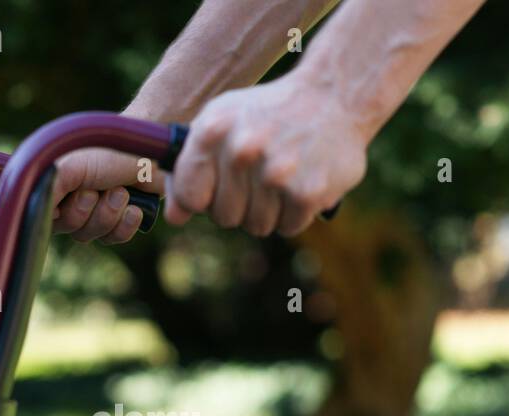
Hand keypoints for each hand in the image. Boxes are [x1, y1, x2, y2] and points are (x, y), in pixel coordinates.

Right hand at [51, 146, 162, 243]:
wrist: (148, 153)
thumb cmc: (106, 154)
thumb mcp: (71, 168)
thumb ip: (51, 190)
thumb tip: (45, 218)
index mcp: (55, 186)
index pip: (45, 216)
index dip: (61, 213)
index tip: (79, 196)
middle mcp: (70, 201)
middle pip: (69, 229)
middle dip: (87, 211)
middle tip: (98, 189)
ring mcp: (94, 213)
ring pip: (91, 234)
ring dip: (108, 214)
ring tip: (122, 192)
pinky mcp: (117, 222)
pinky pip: (113, 238)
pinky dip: (125, 225)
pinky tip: (134, 210)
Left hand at [164, 72, 368, 235]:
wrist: (333, 94)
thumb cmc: (267, 114)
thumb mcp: (221, 123)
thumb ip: (190, 169)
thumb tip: (175, 217)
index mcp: (213, 131)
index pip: (190, 197)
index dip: (201, 200)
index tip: (214, 191)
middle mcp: (242, 151)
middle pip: (225, 217)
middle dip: (239, 205)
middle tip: (258, 178)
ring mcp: (276, 173)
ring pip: (257, 226)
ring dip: (269, 210)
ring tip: (282, 177)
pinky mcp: (307, 192)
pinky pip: (288, 227)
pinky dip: (295, 213)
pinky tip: (302, 182)